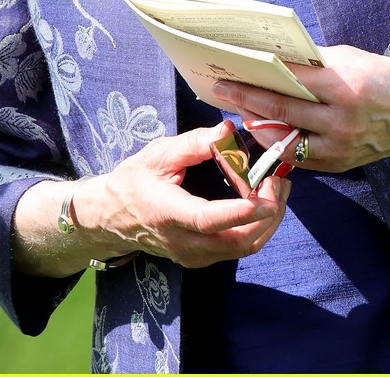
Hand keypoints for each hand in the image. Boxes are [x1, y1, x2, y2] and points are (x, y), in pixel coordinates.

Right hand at [64, 120, 289, 270]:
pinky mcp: (200, 258)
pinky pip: (236, 249)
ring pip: (242, 248)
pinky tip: (261, 204)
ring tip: (278, 191)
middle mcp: (184, 243)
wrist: (111, 216)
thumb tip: (227, 130)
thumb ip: (193, 143)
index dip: (242, 210)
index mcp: (169, 213)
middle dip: (268, 214)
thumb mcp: (159, 154)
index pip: (210, 219)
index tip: (268, 195)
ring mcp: (193, 256)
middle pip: (237, 240)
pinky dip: (256, 229)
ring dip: (267, 222)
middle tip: (279, 182)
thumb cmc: (134, 180)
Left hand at [213, 46, 389, 172]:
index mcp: (344, 86)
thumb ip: (313, 63)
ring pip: (286, 142)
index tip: (232, 71)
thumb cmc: (385, 76)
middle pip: (282, 112)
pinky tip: (267, 129)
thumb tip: (275, 62)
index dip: (257, 77)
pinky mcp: (341, 164)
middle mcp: (341, 121)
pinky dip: (280, 144)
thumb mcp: (350, 58)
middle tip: (222, 90)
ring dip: (259, 127)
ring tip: (242, 111)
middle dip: (247, 100)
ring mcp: (341, 147)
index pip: (289, 81)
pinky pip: (301, 157)